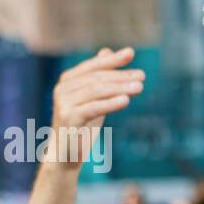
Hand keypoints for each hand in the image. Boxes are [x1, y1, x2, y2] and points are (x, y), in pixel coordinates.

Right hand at [45, 46, 143, 167]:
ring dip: (120, 87)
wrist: (66, 154)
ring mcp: (63, 104)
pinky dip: (111, 103)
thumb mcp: (92, 98)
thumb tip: (106, 50)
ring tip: (140, 87)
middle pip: (96, 78)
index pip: (92, 66)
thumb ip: (99, 77)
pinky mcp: (68, 118)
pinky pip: (93, 107)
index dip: (111, 60)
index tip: (131, 54)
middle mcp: (62, 89)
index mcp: (67, 81)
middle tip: (142, 76)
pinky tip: (126, 100)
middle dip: (121, 76)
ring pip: (96, 90)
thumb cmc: (81, 124)